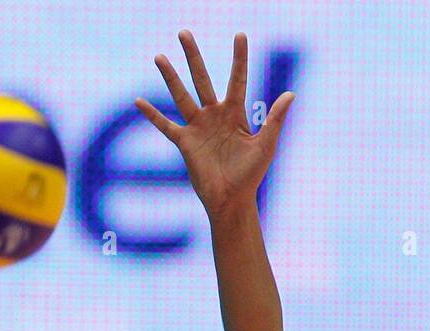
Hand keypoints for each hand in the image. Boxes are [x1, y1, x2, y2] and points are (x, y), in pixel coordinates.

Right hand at [134, 31, 293, 217]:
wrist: (232, 199)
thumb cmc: (251, 174)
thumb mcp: (266, 144)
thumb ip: (275, 119)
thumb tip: (291, 94)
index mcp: (235, 113)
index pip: (237, 78)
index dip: (239, 58)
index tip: (239, 35)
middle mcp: (214, 115)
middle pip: (202, 78)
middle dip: (193, 56)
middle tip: (184, 32)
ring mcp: (198, 127)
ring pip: (181, 95)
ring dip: (170, 77)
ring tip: (159, 57)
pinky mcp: (185, 142)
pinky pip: (165, 125)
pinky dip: (152, 115)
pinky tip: (138, 101)